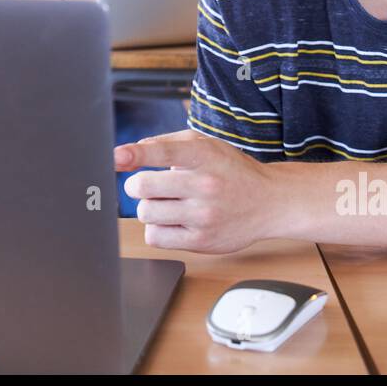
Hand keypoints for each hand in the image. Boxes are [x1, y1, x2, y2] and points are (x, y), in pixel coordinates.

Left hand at [114, 128, 281, 253]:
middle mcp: (205, 185)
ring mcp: (204, 215)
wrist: (270, 202)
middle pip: (143, 187)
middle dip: (137, 185)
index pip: (164, 153)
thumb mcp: (206, 145)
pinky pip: (155, 237)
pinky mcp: (201, 241)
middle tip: (147, 185)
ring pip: (145, 213)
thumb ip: (168, 143)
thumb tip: (132, 151)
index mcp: (204, 156)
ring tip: (167, 203)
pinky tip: (172, 221)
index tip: (116, 157)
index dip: (136, 154)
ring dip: (148, 207)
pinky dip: (156, 228)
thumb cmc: (232, 170)